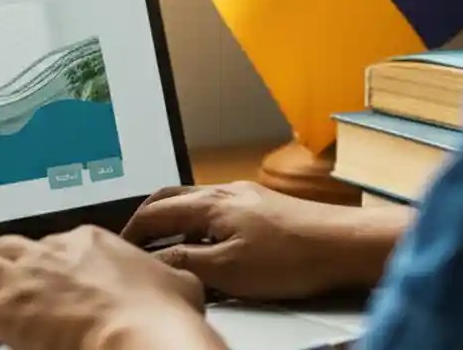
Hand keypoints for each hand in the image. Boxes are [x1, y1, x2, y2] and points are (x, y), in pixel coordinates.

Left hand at [0, 225, 226, 349]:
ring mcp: (26, 280)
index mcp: (90, 241)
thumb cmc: (160, 315)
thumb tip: (178, 282)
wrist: (140, 333)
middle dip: (0, 265)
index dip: (49, 263)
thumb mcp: (179, 284)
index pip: (57, 243)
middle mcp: (52, 252)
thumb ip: (170, 277)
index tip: (49, 281)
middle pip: (8, 246)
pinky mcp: (6, 312)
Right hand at [121, 181, 413, 300]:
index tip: (119, 248)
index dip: (132, 231)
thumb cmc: (292, 257)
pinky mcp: (264, 206)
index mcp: (210, 203)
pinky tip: (209, 242)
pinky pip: (218, 209)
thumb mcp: (229, 270)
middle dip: (148, 217)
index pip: (155, 212)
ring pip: (196, 202)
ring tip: (167, 244)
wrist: (343, 244)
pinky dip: (200, 223)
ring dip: (175, 219)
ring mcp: (246, 195)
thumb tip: (156, 260)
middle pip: (172, 197)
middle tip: (134, 240)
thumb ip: (187, 262)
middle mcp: (225, 191)